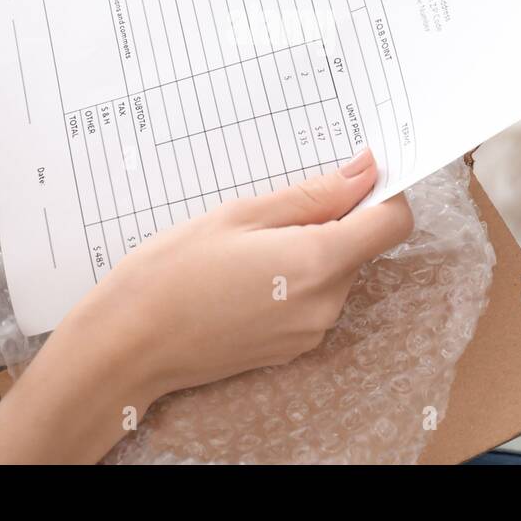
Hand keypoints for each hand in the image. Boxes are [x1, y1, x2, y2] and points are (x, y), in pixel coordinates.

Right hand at [69, 149, 412, 402]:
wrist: (127, 346)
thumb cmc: (171, 272)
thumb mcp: (240, 215)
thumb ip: (312, 195)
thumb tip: (366, 171)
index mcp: (318, 262)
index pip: (393, 222)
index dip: (383, 192)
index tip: (354, 174)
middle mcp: (326, 304)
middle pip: (361, 246)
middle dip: (333, 219)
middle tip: (273, 208)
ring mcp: (310, 332)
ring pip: (335, 272)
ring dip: (309, 249)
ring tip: (247, 245)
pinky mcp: (292, 349)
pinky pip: (313, 300)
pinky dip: (293, 279)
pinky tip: (244, 275)